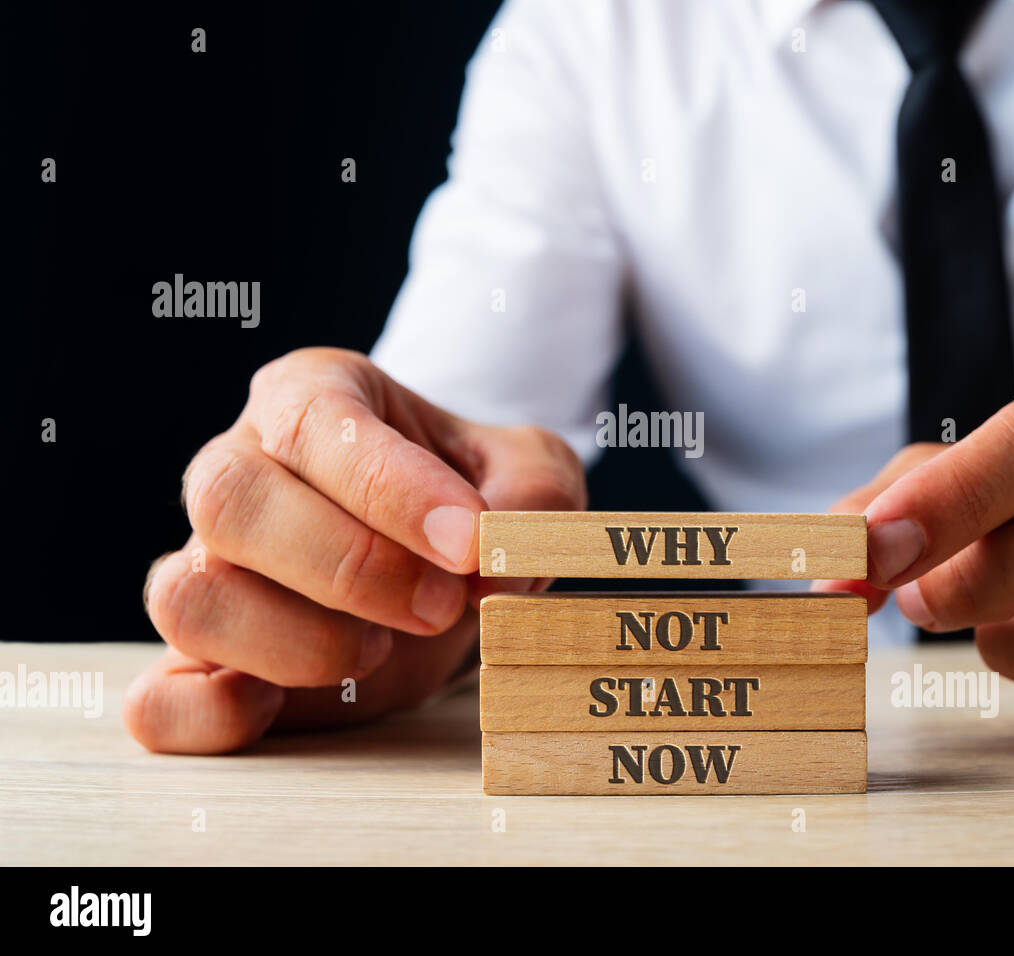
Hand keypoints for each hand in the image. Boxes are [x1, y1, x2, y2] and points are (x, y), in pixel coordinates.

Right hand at [126, 348, 585, 753]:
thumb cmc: (470, 499)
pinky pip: (157, 699)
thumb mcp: (527, 473)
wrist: (437, 557)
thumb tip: (496, 559)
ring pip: (189, 597)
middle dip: (348, 566)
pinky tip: (283, 705)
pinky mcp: (198, 663)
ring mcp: (204, 568)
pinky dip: (210, 716)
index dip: (391, 488)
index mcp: (311, 399)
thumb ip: (533, 495)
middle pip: (230, 501)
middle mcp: (238, 471)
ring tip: (378, 650)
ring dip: (294, 641)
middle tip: (440, 605)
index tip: (467, 541)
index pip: (317, 426)